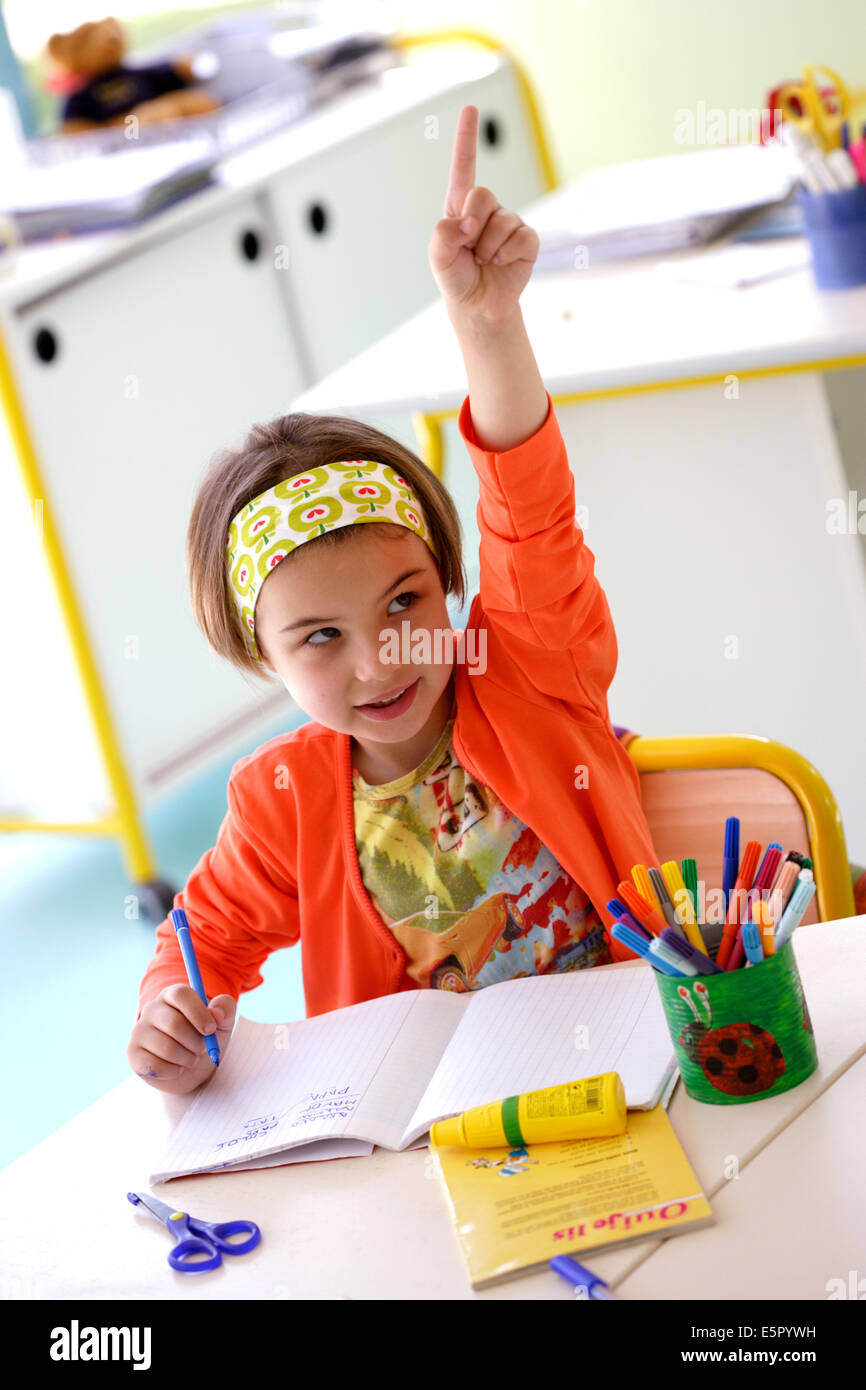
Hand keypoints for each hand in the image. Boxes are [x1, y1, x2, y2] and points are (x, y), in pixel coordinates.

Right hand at [128, 984, 235, 1094]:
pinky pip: (156, 1065)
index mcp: (172, 995)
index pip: (180, 994)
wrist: (193, 1070)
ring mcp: (139, 1031)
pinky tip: (177, 1068)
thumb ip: (225, 1009)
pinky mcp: (133, 1053)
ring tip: (191, 1058)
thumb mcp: (223, 1023)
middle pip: (174, 1023)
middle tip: (202, 1049)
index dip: (198, 1012)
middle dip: (196, 1042)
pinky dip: (174, 1071)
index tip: (211, 1029)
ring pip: (167, 1048)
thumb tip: (216, 1013)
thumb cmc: (206, 1039)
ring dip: (187, 1059)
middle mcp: (152, 1009)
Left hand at [428, 104, 538, 322]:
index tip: (470, 108)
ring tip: (485, 260)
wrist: (479, 305)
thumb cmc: (456, 277)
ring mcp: (508, 222)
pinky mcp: (527, 239)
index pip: (464, 168)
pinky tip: (502, 262)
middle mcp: (486, 210)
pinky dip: (508, 253)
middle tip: (470, 247)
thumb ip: (443, 234)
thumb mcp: (438, 257)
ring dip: (488, 247)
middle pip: (482, 195)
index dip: (467, 138)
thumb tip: (469, 223)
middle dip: (472, 224)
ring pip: (501, 221)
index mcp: (460, 207)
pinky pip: (521, 237)